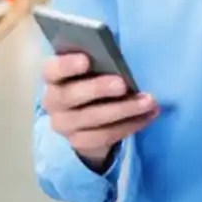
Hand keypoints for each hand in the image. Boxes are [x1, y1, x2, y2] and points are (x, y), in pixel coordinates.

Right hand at [41, 53, 157, 170]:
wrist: (87, 114)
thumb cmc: (93, 78)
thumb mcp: (94, 67)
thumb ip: (99, 61)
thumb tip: (117, 59)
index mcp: (54, 77)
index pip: (52, 70)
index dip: (66, 65)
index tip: (86, 60)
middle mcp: (53, 102)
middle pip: (70, 96)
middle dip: (98, 89)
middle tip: (122, 84)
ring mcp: (64, 125)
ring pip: (92, 119)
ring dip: (124, 110)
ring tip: (148, 101)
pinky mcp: (80, 142)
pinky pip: (106, 135)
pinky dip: (130, 124)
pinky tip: (149, 115)